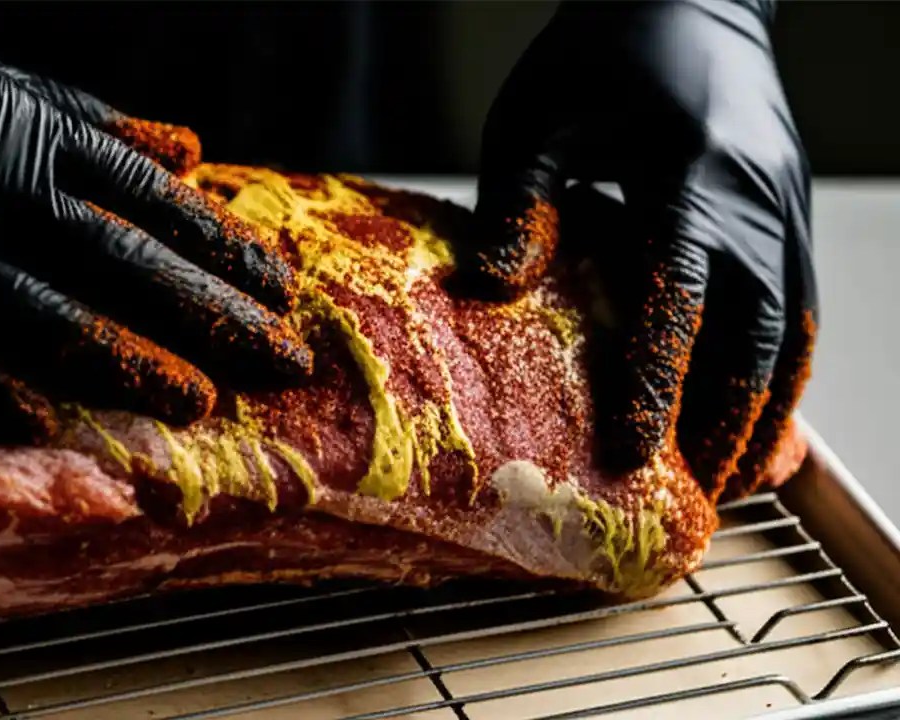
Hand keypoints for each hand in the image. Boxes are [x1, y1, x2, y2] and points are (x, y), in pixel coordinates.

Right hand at [0, 1, 311, 427]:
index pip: (144, 197)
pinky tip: (51, 424)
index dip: (218, 247)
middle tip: (280, 363)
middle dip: (207, 315)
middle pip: (116, 259)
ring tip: (198, 404)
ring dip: (125, 363)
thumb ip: (82, 121)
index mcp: (18, 126)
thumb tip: (190, 154)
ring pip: (40, 311)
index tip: (278, 291)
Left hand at [462, 0, 814, 498]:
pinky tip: (750, 420)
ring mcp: (786, 211)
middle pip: (755, 336)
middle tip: (687, 499)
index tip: (630, 450)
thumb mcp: (540, 116)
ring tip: (725, 483)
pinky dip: (777, 376)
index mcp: (690, 175)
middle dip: (724, 424)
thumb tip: (495, 288)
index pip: (680, 296)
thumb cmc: (604, 53)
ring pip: (789, 334)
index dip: (657, 379)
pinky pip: (796, 311)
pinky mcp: (790, 216)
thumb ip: (520, 202)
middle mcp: (755, 203)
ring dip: (760, 414)